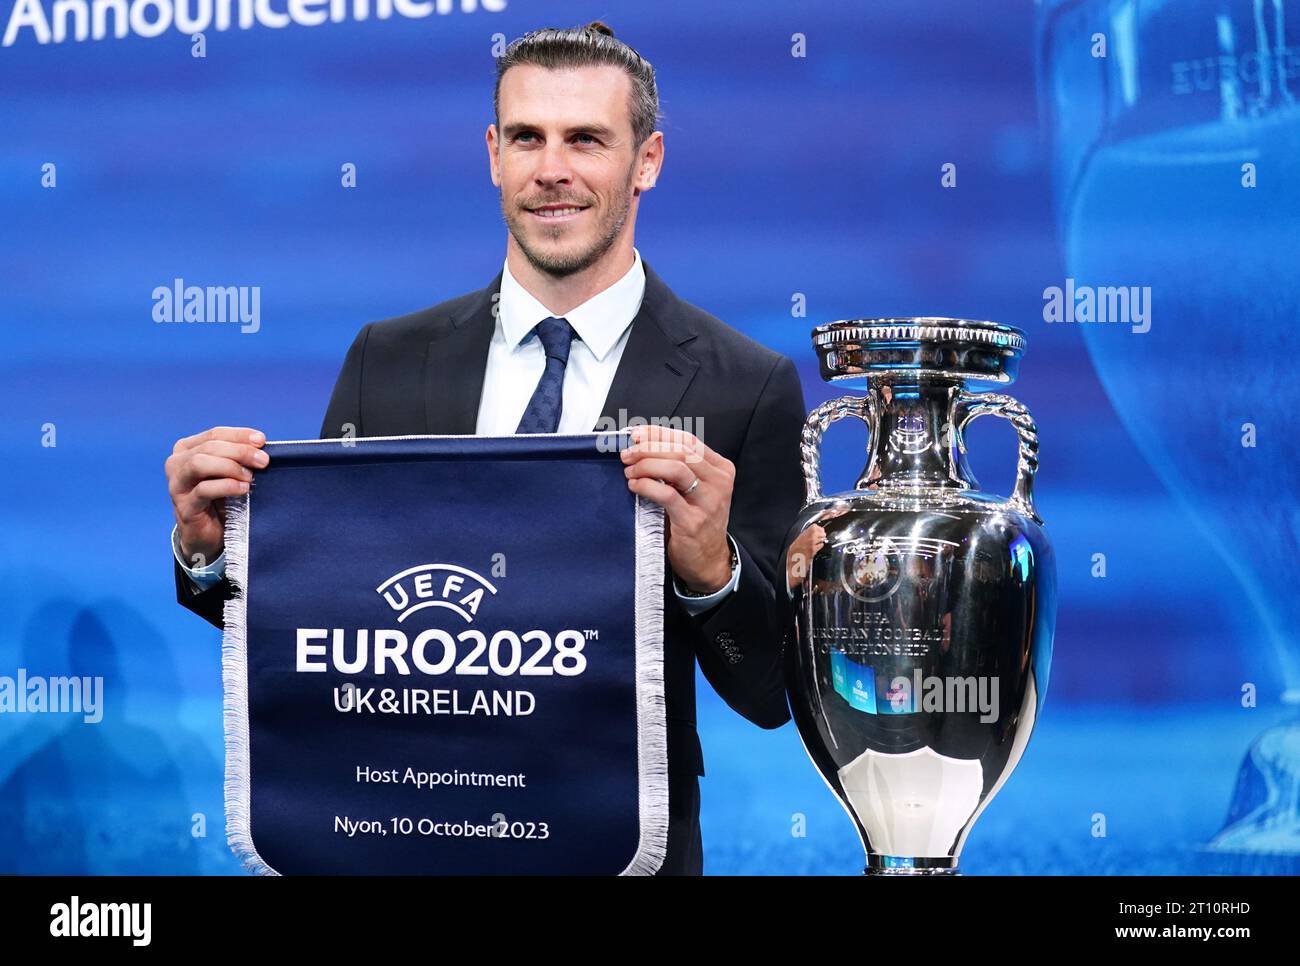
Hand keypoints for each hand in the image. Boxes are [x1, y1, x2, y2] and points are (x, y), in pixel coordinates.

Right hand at [166, 426, 268, 567]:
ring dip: (230, 467)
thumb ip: (238, 456)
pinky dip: (227, 486)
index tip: (262, 440)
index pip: (214, 434)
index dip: (239, 435)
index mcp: (187, 449)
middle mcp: (177, 464)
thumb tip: (260, 444)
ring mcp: (177, 485)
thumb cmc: (221, 498)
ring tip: (250, 476)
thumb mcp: (229, 472)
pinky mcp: (184, 506)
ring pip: (199, 464)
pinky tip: (243, 489)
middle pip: (208, 447)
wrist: (210, 534)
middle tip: (263, 461)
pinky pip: (203, 490)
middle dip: (239, 451)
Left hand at [621, 424, 734, 592]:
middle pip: (681, 451)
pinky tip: (634, 486)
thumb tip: (642, 444)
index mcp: (720, 469)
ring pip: (676, 468)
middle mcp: (719, 482)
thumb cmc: (697, 521)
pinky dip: (646, 486)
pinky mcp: (693, 521)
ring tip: (630, 471)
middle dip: (648, 448)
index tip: (636, 434)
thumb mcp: (696, 489)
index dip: (659, 433)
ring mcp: (708, 502)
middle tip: (627, 454)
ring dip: (646, 465)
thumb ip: (680, 467)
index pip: (688, 440)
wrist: (709, 561)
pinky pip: (667, 495)